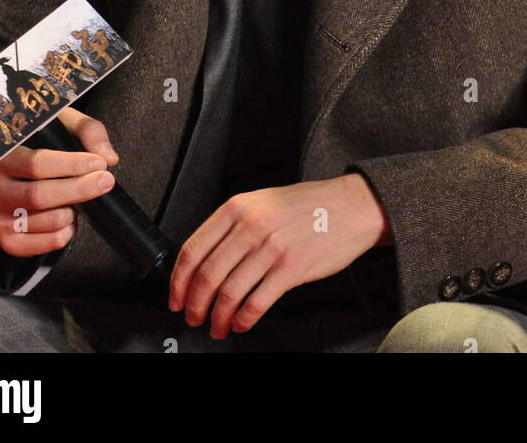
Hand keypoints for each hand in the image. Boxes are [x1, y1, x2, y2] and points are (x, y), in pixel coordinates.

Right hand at [0, 107, 119, 257]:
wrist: (21, 162)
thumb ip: (88, 132)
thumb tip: (108, 158)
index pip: (37, 164)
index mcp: (3, 156)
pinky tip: (69, 219)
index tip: (98, 164)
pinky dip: (62, 235)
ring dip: (72, 212)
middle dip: (79, 190)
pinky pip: (39, 246)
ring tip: (79, 200)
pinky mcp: (6, 239)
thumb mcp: (64, 124)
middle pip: (39, 196)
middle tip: (105, 181)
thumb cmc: (44, 140)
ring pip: (44, 221)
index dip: (72, 166)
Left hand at [169, 173, 391, 338]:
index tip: (176, 297)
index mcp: (238, 207)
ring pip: (229, 292)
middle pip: (207, 275)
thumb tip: (205, 260)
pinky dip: (243, 319)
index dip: (178, 280)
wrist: (351, 206)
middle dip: (195, 304)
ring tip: (216, 326)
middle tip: (193, 317)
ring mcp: (271, 247)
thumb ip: (234, 225)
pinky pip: (257, 302)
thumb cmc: (308, 205)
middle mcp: (251, 225)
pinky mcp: (291, 268)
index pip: (193, 248)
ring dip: (217, 317)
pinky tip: (241, 323)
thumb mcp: (263, 202)